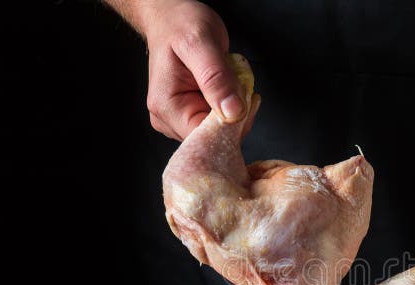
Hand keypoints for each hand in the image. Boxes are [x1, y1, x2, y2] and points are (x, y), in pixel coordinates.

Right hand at [144, 0, 245, 139]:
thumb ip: (216, 78)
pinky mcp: (193, 114)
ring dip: (237, 107)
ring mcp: (180, 119)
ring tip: (231, 78)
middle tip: (240, 82)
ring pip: (222, 129)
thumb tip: (232, 112)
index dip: (233, 125)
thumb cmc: (180, 25)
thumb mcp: (200, 43)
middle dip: (237, 113)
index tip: (248, 99)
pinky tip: (230, 85)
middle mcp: (169, 119)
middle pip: (215, 136)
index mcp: (166, 107)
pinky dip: (234, 103)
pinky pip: (223, 119)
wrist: (172, 18)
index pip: (205, 137)